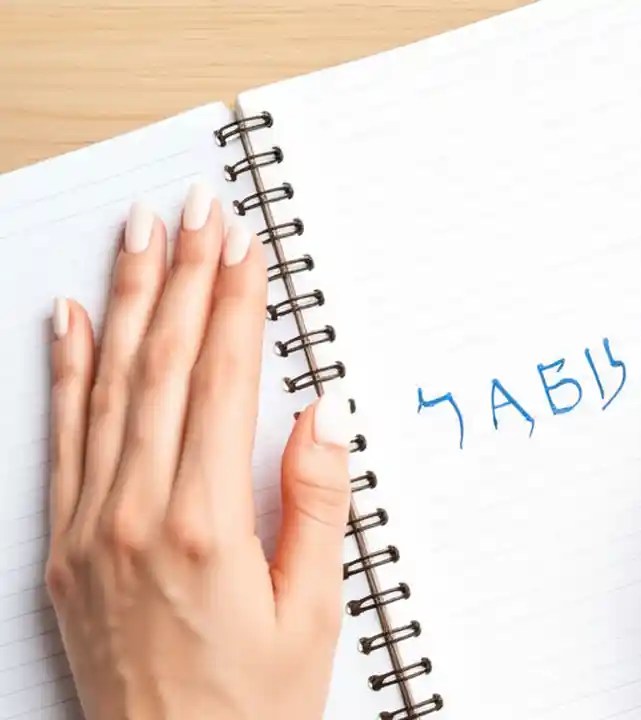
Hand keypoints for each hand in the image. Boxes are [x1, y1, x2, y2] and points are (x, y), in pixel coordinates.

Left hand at [46, 185, 350, 718]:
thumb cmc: (254, 706)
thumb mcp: (314, 612)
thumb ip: (317, 502)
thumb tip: (322, 411)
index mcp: (206, 528)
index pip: (222, 384)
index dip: (235, 305)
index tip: (244, 245)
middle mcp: (134, 516)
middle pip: (163, 367)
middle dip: (183, 277)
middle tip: (196, 208)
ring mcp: (87, 529)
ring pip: (107, 388)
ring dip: (125, 301)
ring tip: (139, 234)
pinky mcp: (61, 549)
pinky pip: (62, 439)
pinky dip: (64, 371)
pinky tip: (68, 318)